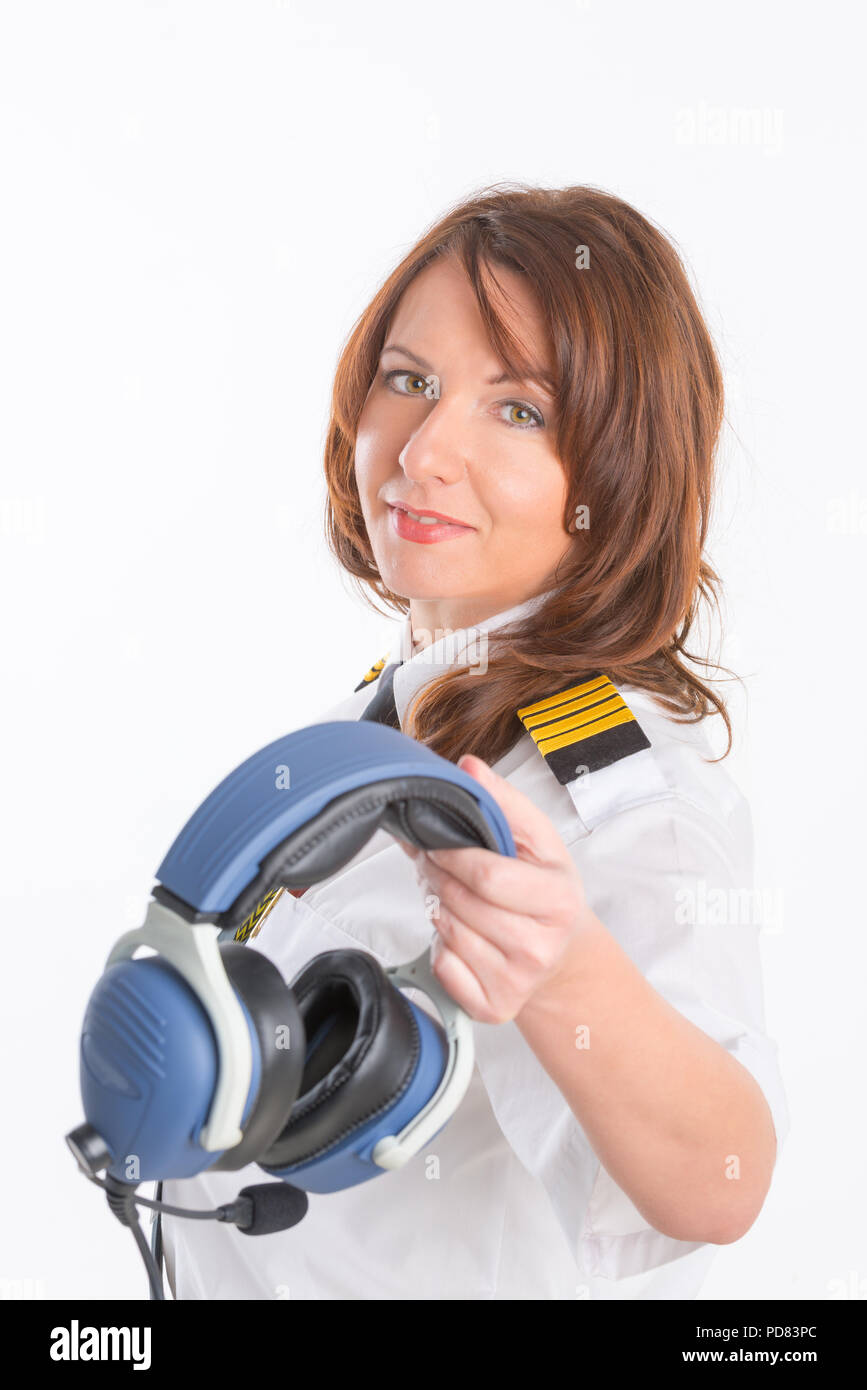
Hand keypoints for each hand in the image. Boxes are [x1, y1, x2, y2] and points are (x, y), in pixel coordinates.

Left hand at [395, 753, 596, 1023]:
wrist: (562, 956)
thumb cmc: (545, 891)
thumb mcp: (539, 841)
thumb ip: (504, 801)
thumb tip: (469, 766)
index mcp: (558, 900)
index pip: (487, 876)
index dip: (452, 855)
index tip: (439, 842)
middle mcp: (541, 947)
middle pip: (461, 903)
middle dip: (437, 876)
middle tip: (435, 862)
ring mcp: (517, 982)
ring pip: (448, 933)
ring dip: (437, 907)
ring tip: (451, 895)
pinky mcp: (494, 1007)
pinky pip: (443, 968)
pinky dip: (440, 946)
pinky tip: (460, 933)